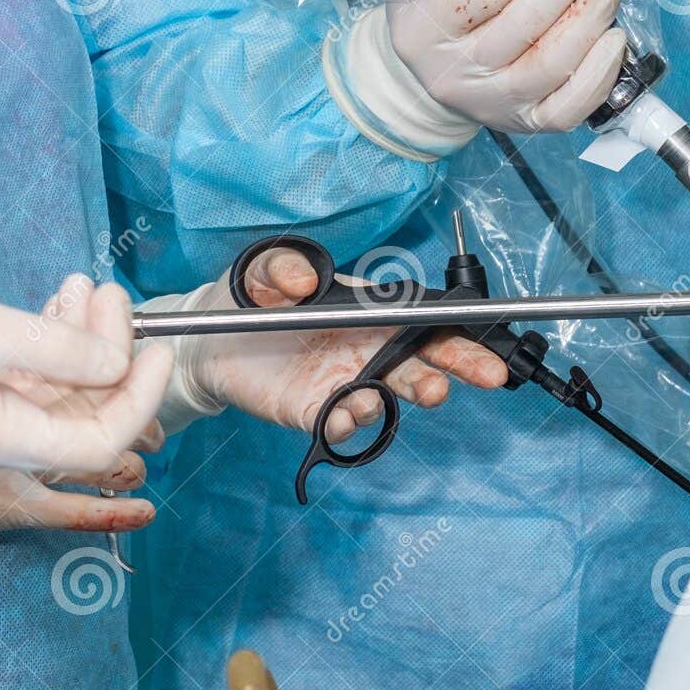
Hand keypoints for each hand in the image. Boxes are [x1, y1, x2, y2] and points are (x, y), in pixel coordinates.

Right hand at [0, 278, 173, 476]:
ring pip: (51, 394)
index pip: (98, 441)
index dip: (138, 396)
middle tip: (114, 298)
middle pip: (78, 416)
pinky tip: (56, 301)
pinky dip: (44, 345)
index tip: (155, 345)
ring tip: (88, 288)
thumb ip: (57, 347)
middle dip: (108, 357)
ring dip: (78, 343)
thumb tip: (116, 360)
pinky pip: (20, 382)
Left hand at [145, 249, 508, 439]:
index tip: (483, 338)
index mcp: (365, 311)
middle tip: (485, 376)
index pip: (420, 319)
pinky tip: (349, 410)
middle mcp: (364, 350)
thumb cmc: (244, 297)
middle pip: (422, 362)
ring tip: (424, 390)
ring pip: (387, 396)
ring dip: (409, 393)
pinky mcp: (312, 411)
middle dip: (458, 368)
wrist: (204, 338)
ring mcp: (342, 383)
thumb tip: (304, 282)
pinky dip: (348, 420)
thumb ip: (281, 266)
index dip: (456, 330)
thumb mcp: (259, 269)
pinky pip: (339, 422)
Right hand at [387, 0, 626, 132]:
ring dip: (594, 14)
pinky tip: (614, 37)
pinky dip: (601, 71)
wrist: (428, 75)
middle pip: (525, 24)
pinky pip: (571, 106)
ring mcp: (491, 103)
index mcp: (420, 31)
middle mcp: (453, 73)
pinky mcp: (525, 122)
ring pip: (554, 63)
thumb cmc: (432, 6)